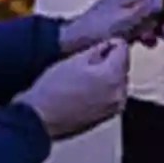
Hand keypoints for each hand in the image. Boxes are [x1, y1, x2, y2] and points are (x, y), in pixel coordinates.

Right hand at [15, 39, 130, 139]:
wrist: (40, 118)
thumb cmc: (52, 90)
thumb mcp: (74, 60)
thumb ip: (97, 50)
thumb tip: (107, 46)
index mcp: (113, 76)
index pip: (123, 48)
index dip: (109, 44)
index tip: (97, 48)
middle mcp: (119, 93)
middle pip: (122, 66)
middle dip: (108, 62)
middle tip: (84, 65)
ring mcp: (114, 107)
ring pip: (117, 81)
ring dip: (106, 77)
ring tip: (81, 80)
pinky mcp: (107, 117)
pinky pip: (111, 96)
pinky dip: (103, 91)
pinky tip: (83, 92)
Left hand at [59, 0, 162, 54]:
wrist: (73, 42)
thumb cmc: (98, 29)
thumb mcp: (124, 18)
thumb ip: (144, 8)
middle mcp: (125, 1)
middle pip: (151, 8)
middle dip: (159, 22)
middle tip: (162, 36)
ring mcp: (120, 13)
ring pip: (144, 20)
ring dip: (150, 30)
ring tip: (148, 42)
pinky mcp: (117, 26)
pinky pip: (135, 28)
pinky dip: (140, 35)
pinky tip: (141, 43)